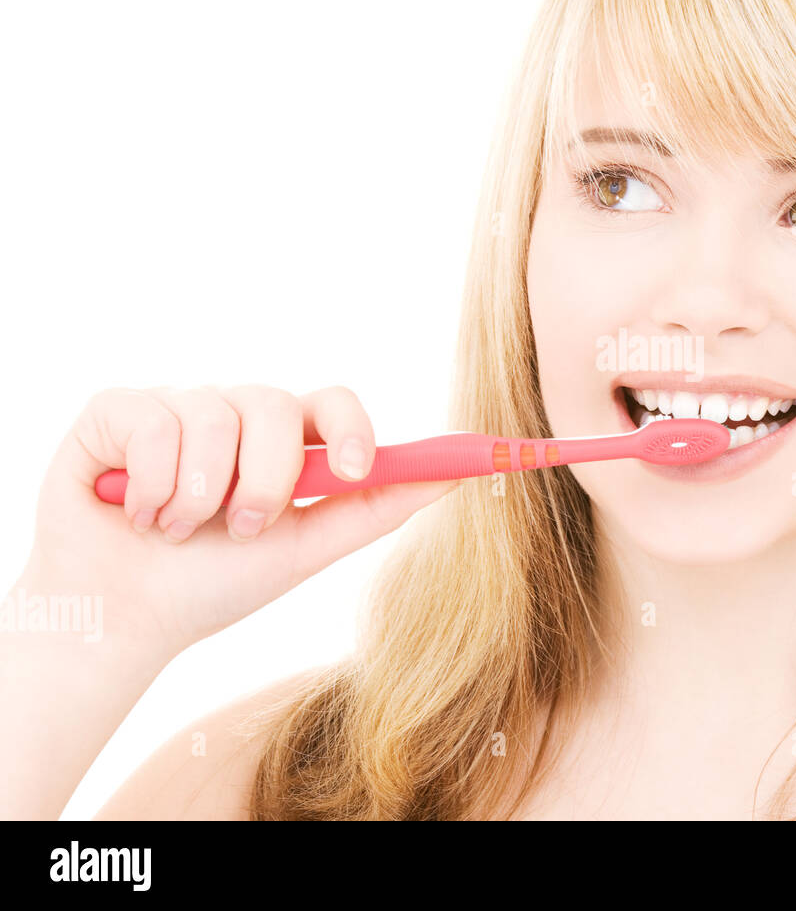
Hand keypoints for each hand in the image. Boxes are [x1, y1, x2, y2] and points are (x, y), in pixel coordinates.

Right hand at [22, 384, 458, 659]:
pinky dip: (150, 485)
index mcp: (284, 443)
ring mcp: (176, 407)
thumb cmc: (212, 586)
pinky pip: (153, 422)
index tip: (360, 469)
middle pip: (274, 403)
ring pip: (212, 416)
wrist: (121, 620)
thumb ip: (374, 512)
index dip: (352, 426)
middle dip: (265, 477)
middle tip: (241, 529)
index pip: (332, 403)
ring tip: (177, 532)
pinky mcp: (117, 410)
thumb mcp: (303, 552)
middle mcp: (234, 414)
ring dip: (199, 494)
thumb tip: (451, 480)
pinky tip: (134, 514)